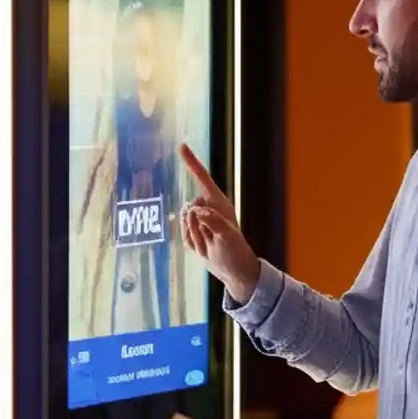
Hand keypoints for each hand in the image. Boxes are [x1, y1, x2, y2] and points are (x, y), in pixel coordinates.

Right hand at [179, 145, 260, 302]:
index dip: (192, 163)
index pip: (203, 179)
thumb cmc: (236, 252)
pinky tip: (204, 249)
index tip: (181, 146)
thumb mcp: (227, 236)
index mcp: (219, 203)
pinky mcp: (193, 233)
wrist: (234, 271)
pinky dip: (192, 244)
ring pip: (183, 221)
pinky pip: (182, 234)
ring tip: (209, 244)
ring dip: (194, 236)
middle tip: (211, 238)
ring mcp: (200, 221)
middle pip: (188, 207)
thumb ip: (212, 221)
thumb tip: (197, 210)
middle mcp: (208, 209)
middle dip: (195, 225)